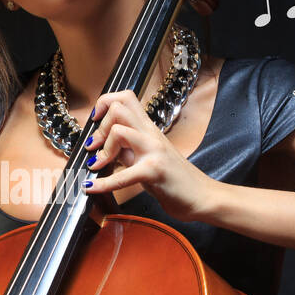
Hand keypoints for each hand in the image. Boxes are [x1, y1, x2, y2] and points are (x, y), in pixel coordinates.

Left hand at [81, 89, 214, 222]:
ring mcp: (154, 151)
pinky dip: (103, 184)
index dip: (104, 104)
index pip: (125, 98)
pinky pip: (123, 175)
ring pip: (119, 131)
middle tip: (94, 148)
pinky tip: (92, 187)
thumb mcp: (147, 158)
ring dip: (102, 150)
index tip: (94, 122)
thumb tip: (104, 148)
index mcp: (148, 129)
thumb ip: (128, 150)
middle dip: (99, 127)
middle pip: (119, 107)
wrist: (202, 196)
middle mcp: (151, 134)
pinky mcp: (155, 171)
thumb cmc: (175, 179)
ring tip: (97, 166)